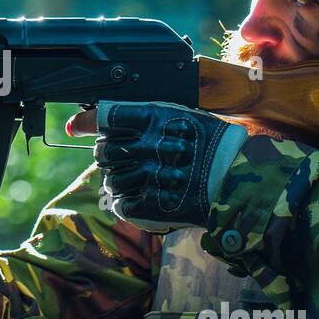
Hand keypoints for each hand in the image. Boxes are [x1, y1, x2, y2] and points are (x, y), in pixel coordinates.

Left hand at [90, 101, 247, 231]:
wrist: (238, 178)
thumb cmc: (211, 141)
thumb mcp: (177, 114)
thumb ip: (134, 115)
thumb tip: (80, 121)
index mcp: (152, 118)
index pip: (104, 117)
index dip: (92, 124)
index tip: (82, 128)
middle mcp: (144, 146)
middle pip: (103, 151)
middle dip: (111, 155)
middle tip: (131, 157)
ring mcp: (146, 177)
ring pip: (110, 179)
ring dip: (121, 180)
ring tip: (143, 178)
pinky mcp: (149, 204)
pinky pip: (121, 203)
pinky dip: (128, 202)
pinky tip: (146, 195)